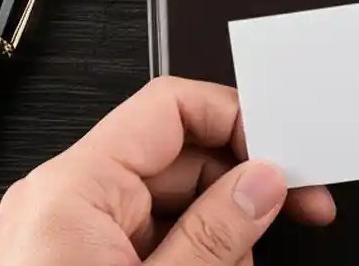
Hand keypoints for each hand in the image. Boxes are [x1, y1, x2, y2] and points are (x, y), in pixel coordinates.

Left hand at [0, 77, 334, 264]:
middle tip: (295, 209)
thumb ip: (219, 233)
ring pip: (167, 201)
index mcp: (74, 187)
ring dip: (218, 230)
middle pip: (176, 156)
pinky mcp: (71, 265)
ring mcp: (64, 235)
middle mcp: (62, 200)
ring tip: (240, 265)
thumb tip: (263, 184)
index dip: (236, 118)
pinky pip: (144, 238)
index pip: (170, 107)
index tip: (283, 152)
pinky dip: (188, 255)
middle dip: (237, 185)